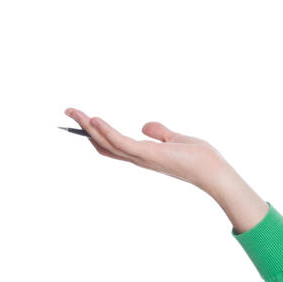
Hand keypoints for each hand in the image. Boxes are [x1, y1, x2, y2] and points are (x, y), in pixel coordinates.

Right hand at [62, 107, 231, 192]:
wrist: (213, 170)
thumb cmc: (199, 158)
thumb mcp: (176, 139)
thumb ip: (160, 132)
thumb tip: (145, 126)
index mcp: (143, 155)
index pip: (113, 146)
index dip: (95, 134)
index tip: (82, 120)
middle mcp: (138, 158)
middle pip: (103, 144)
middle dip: (84, 128)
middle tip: (69, 111)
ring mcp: (141, 157)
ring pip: (107, 142)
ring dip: (89, 127)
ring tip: (75, 112)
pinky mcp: (148, 154)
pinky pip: (121, 142)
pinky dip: (106, 132)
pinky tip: (95, 119)